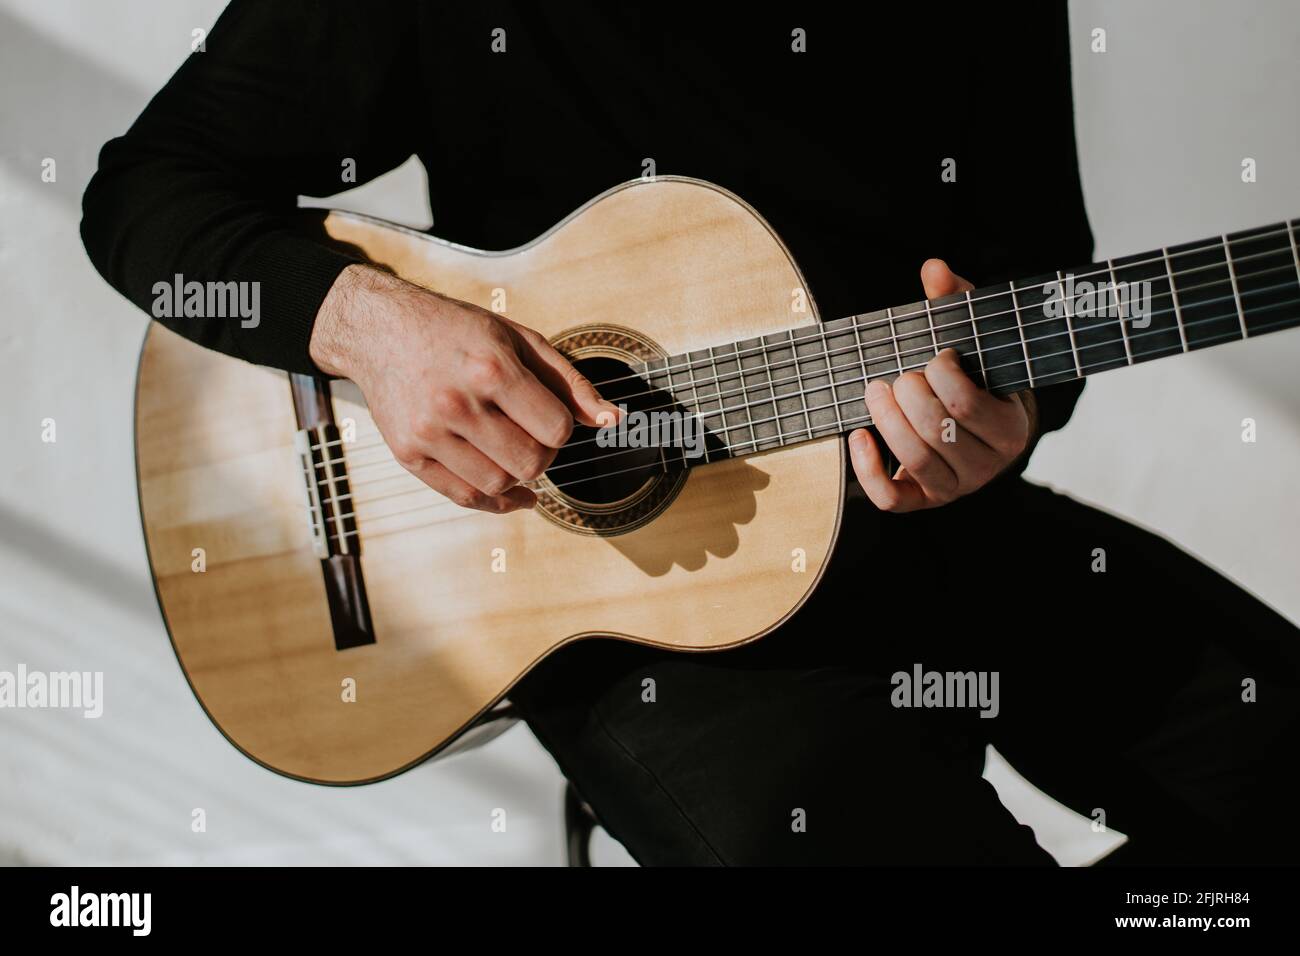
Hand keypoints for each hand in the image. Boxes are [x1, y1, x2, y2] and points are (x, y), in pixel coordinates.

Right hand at [310, 264, 617, 512]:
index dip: (561, 427)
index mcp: (490, 369)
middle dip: (544, 455)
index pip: (555, 429)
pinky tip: (509, 491)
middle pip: (531, 463)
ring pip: (499, 485)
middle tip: (532, 435)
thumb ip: (567, 382)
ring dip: (517, 476)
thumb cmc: (453, 331)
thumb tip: (611, 419)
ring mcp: (429, 433)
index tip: (549, 416)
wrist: (379, 330)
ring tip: (512, 450)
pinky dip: (495, 502)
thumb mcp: (517, 340)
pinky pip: (463, 497)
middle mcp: (457, 404)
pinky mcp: (408, 454)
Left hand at [848, 259, 1034, 512]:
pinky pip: (892, 499)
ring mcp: (955, 486)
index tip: (934, 354)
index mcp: (1010, 427)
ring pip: (916, 460)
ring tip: (874, 390)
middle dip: (908, 396)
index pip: (969, 405)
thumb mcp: (975, 342)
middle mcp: (988, 464)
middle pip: (938, 432)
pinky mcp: (923, 500)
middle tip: (896, 375)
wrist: (981, 428)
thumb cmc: (977, 378)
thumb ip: (957, 304)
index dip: (943, 375)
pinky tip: (858, 435)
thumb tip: (933, 267)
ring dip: (887, 421)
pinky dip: (869, 469)